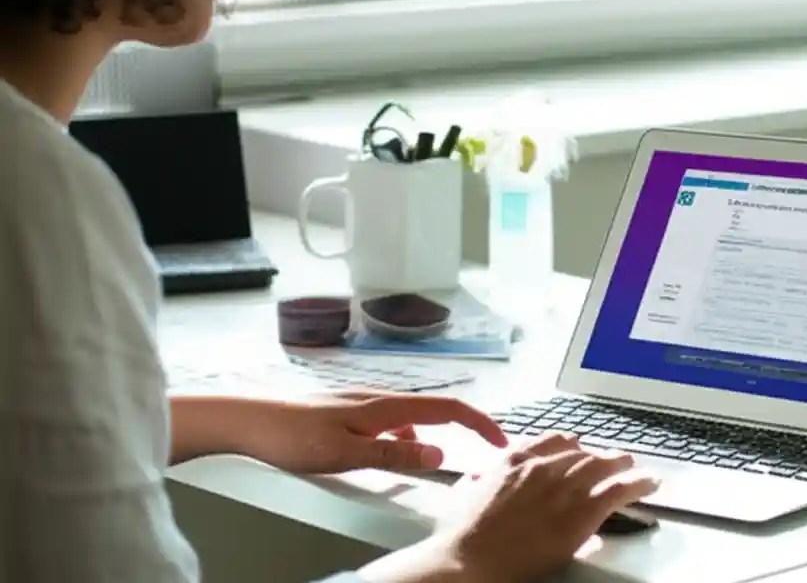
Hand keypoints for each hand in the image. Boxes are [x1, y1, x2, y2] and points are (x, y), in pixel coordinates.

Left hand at [229, 392, 506, 473]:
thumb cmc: (293, 437)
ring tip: (435, 464)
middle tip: (481, 451)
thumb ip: (394, 456)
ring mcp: (363, 405)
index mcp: (386, 407)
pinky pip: (390, 424)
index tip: (501, 441)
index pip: (448, 408)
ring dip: (431, 437)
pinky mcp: (349, 413)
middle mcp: (379, 400)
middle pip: (435, 409)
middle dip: (463, 427)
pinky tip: (391, 457)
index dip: (480, 422)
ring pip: (411, 419)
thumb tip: (439, 455)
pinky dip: (405, 439)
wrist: (247, 421)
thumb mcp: (346, 454)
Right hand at [359, 433, 660, 582]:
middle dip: (597, 456)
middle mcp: (543, 466)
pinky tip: (650, 483)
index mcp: (514, 460)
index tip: (575, 445)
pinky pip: (619, 490)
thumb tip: (474, 482)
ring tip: (635, 466)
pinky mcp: (582, 511)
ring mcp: (564, 486)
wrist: (469, 558)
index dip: (567, 444)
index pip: (549, 442)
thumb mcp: (465, 496)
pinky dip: (639, 484)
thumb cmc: (460, 536)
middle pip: (580, 453)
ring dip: (621, 465)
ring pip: (603, 467)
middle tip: (611, 458)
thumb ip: (479, 482)